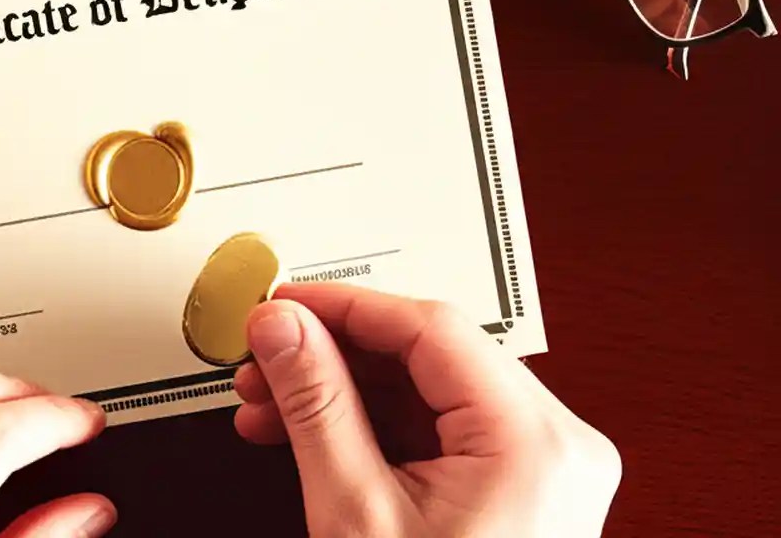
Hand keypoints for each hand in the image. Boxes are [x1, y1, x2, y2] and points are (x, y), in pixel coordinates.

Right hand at [234, 283, 621, 536]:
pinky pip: (439, 427)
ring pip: (427, 389)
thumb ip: (317, 405)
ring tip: (272, 404)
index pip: (430, 326)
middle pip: (428, 354)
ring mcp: (542, 464)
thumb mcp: (358, 513)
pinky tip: (312, 431)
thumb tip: (283, 330)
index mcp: (533, 440)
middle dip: (335, 355)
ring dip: (346, 390)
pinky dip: (375, 426)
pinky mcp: (520, 483)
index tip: (282, 306)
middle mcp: (555, 441)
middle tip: (265, 358)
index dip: (343, 306)